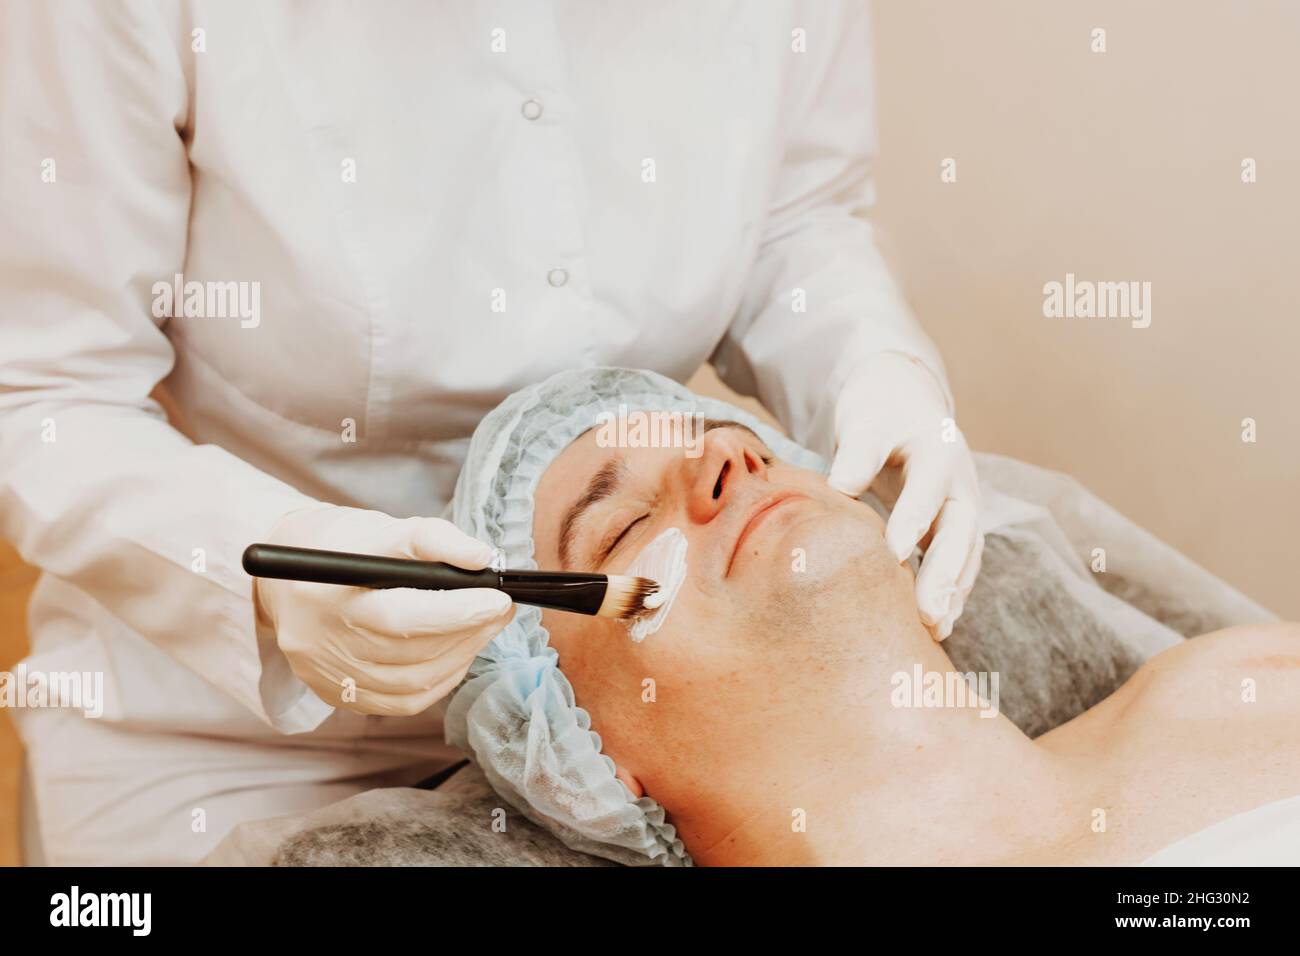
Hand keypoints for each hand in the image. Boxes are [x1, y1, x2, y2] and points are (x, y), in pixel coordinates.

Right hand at [253, 505, 513, 714]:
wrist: (283, 575)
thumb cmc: (339, 544)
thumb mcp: (381, 526)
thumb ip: (433, 538)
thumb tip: (482, 558)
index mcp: (326, 594)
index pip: (400, 616)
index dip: (456, 612)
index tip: (498, 598)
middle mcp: (320, 643)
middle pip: (409, 652)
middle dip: (468, 631)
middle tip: (501, 610)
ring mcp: (326, 675)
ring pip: (411, 684)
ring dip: (461, 656)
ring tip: (484, 627)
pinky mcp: (336, 693)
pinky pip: (401, 702)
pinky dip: (439, 680)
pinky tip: (457, 654)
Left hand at [826, 352, 983, 639]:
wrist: (903, 400)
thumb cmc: (879, 410)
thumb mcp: (866, 420)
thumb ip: (858, 453)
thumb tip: (840, 488)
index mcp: (939, 450)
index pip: (929, 489)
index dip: (913, 521)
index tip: (894, 556)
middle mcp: (961, 482)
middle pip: (959, 531)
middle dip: (945, 575)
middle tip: (929, 615)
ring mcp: (961, 506)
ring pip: (965, 553)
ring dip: (953, 593)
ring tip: (936, 631)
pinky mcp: (951, 526)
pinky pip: (956, 562)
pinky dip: (949, 592)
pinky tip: (935, 625)